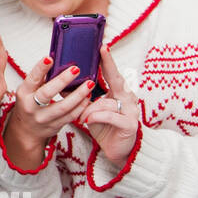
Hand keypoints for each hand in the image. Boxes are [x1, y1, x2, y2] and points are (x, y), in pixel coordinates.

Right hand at [4, 53, 93, 150]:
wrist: (27, 130)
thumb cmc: (29, 105)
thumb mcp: (28, 90)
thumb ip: (40, 78)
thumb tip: (54, 61)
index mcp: (24, 94)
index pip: (32, 79)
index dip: (40, 68)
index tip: (50, 58)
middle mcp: (31, 106)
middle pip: (47, 93)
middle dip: (62, 80)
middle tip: (75, 69)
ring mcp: (43, 118)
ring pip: (63, 107)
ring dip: (78, 94)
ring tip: (89, 83)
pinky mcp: (55, 126)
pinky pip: (71, 116)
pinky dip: (81, 106)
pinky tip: (88, 97)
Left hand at [78, 45, 141, 163]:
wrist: (118, 150)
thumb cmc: (105, 126)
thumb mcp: (93, 109)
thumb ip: (86, 97)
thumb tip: (66, 83)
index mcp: (119, 94)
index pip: (113, 74)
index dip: (108, 61)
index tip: (102, 46)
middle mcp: (128, 99)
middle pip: (117, 80)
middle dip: (109, 66)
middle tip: (102, 52)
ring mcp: (131, 111)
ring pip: (108, 101)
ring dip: (92, 108)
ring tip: (83, 115)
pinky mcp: (130, 125)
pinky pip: (111, 116)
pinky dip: (97, 117)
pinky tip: (87, 119)